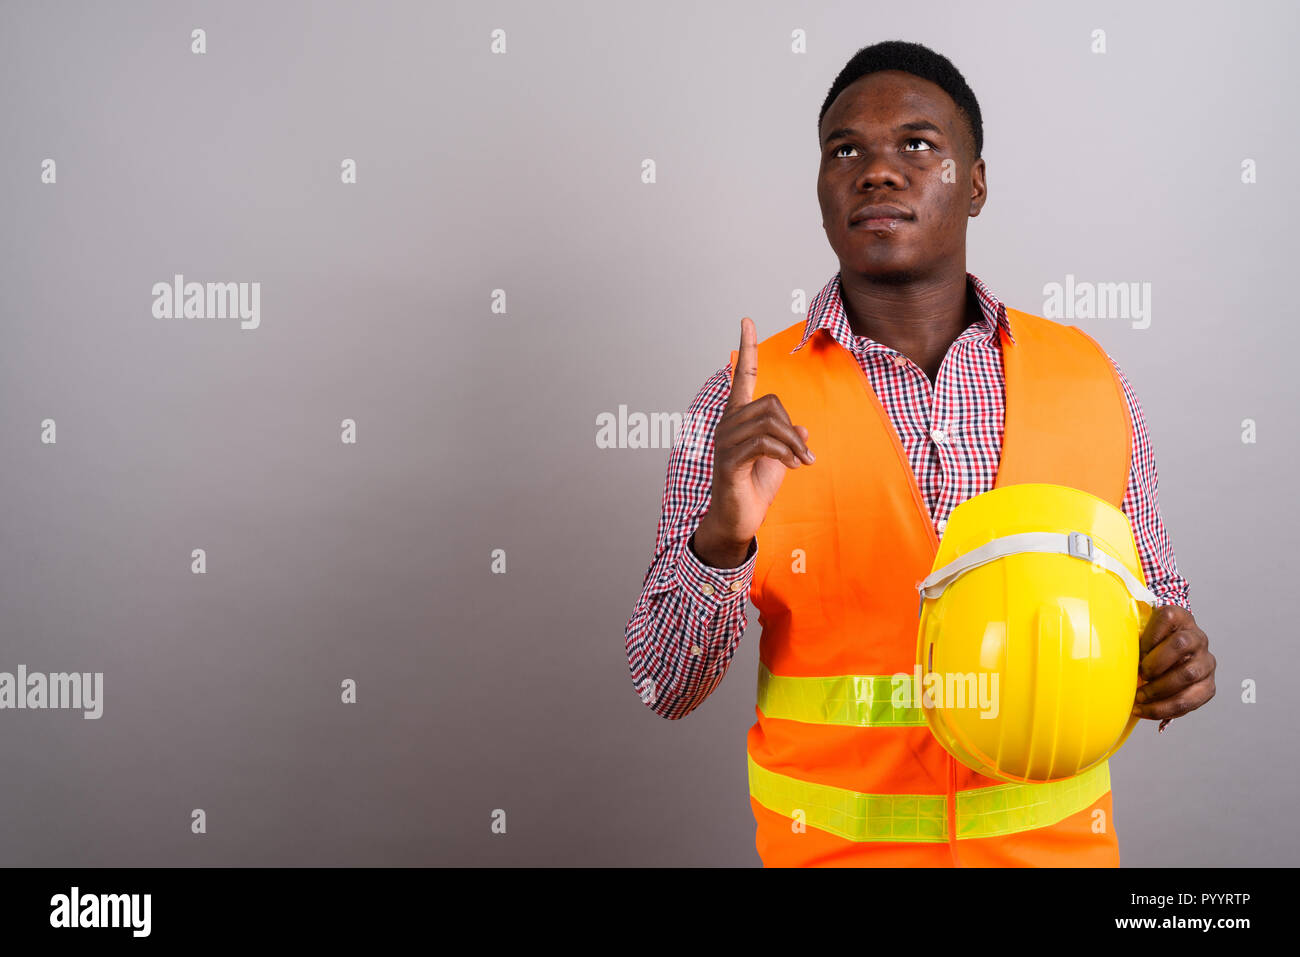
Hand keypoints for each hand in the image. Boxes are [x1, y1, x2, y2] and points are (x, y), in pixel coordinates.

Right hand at [693, 317, 814, 564]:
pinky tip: (793, 467)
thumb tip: (803, 428)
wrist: (736, 521)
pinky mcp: (728, 462)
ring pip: (769, 423)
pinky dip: (785, 453)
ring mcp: (725, 443)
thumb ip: (788, 441)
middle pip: (770, 404)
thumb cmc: (753, 490)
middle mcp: (727, 425)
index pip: (741, 377)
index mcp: (738, 420)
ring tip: (801, 462)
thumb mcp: (779, 461)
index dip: (746, 349)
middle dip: (793, 427)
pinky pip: (763, 444)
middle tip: (804, 454)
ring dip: (793, 444)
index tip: (746, 320)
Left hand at [1132, 604, 1215, 728]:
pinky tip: (1148, 710)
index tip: (1137, 651)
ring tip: (1139, 698)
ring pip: (1188, 674)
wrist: (1168, 659)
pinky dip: (1167, 708)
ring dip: (1159, 689)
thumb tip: (1106, 652)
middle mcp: (1197, 637)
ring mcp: (1206, 661)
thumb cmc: (1148, 646)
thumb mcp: (1138, 634)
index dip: (1149, 635)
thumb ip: (1128, 636)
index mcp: (1179, 617)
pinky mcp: (1208, 685)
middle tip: (1139, 676)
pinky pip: (1193, 699)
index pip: (1167, 617)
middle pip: (1181, 645)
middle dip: (1155, 663)